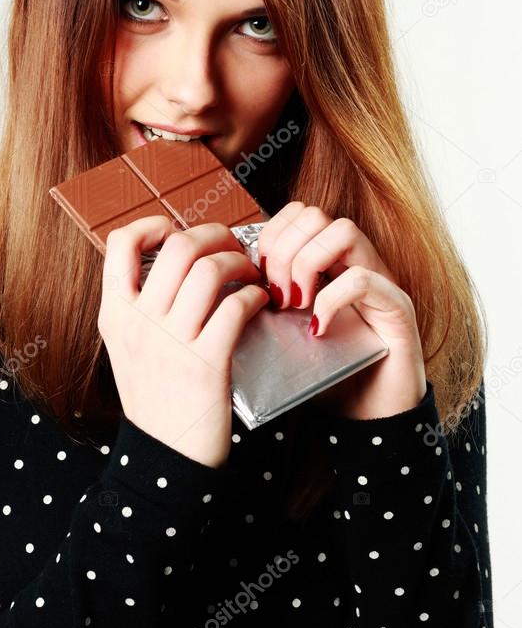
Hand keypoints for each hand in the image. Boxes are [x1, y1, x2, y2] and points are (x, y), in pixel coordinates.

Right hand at [98, 216, 269, 466]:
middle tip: (231, 246)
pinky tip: (258, 301)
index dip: (152, 225)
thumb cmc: (154, 398)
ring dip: (239, 262)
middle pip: (178, 246)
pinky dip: (253, 295)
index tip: (176, 232)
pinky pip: (234, 306)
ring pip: (209, 270)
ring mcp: (170, 342)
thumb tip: (169, 259)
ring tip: (250, 274)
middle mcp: (138, 322)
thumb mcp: (127, 348)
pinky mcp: (206, 362)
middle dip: (214, 235)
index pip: (120, 244)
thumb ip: (138, 306)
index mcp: (115, 314)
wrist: (165, 458)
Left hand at [258, 203, 426, 419]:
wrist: (371, 415)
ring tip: (296, 305)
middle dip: (284, 250)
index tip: (258, 275)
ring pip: (343, 230)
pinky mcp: (398, 307)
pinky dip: (331, 299)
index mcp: (328, 260)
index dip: (271, 235)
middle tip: (277, 294)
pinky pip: (363, 279)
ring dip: (308, 264)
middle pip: (315, 214)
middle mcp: (356, 260)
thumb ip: (269, 300)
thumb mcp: (288, 329)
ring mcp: (380, 279)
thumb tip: (229, 284)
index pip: (297, 212)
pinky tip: (318, 327)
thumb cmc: (328, 372)